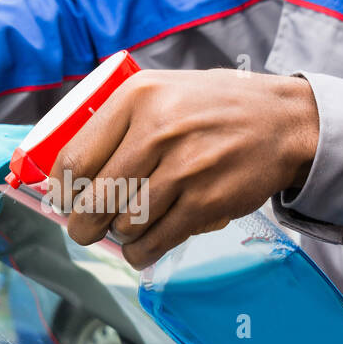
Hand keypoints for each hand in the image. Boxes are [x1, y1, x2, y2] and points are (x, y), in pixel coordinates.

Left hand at [55, 68, 318, 269]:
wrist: (282, 121)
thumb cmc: (212, 108)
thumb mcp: (161, 91)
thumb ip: (117, 122)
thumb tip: (68, 171)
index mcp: (137, 98)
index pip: (75, 158)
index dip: (60, 190)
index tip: (62, 200)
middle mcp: (158, 130)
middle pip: (93, 198)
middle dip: (82, 224)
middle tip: (84, 229)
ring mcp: (184, 168)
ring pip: (124, 224)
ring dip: (119, 235)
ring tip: (126, 228)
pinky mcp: (207, 202)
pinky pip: (156, 241)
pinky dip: (141, 252)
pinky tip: (142, 247)